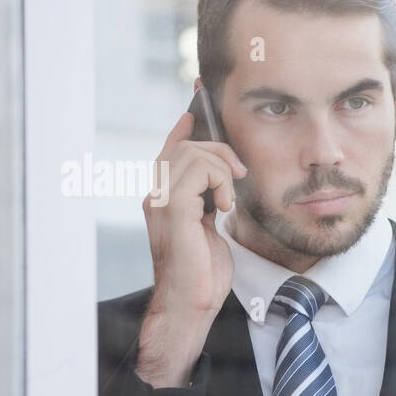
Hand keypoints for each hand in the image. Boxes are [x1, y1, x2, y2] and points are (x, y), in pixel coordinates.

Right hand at [135, 111, 246, 387]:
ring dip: (222, 169)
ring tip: (231, 197)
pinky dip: (218, 184)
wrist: (192, 302)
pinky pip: (197, 173)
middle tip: (240, 174)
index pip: (175, 145)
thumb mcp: (209, 225)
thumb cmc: (203, 271)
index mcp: (164, 194)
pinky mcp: (171, 210)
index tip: (201, 93)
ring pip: (193, 154)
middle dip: (220, 151)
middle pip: (187, 144)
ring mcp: (160, 200)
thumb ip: (210, 197)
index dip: (189, 120)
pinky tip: (224, 208)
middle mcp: (156, 193)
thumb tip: (225, 173)